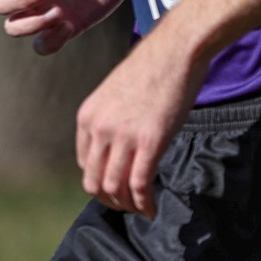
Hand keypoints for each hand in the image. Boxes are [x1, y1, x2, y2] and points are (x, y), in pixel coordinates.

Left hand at [74, 29, 206, 217]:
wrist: (176, 50)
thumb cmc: (154, 68)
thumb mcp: (118, 94)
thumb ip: (112, 120)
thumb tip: (122, 144)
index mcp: (87, 117)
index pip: (84, 164)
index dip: (100, 183)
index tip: (118, 189)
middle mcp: (99, 128)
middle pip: (94, 181)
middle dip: (111, 201)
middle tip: (128, 207)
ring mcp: (123, 136)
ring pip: (115, 187)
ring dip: (127, 206)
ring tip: (142, 210)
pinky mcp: (150, 141)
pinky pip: (140, 185)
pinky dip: (144, 204)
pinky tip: (152, 210)